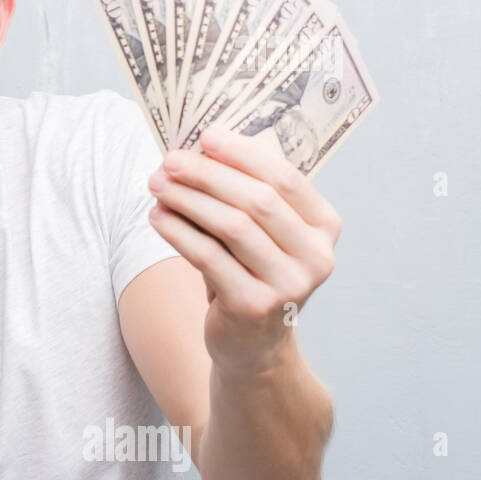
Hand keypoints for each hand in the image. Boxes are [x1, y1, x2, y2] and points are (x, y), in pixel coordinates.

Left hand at [146, 127, 341, 375]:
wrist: (253, 344)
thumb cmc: (250, 273)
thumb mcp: (258, 234)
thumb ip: (242, 195)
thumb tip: (198, 148)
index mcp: (324, 227)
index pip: (285, 178)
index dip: (243, 154)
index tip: (205, 135)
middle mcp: (316, 256)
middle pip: (257, 200)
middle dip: (209, 174)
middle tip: (171, 160)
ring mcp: (289, 284)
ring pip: (232, 227)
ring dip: (188, 199)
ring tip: (156, 184)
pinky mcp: (254, 306)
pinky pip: (208, 258)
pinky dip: (178, 232)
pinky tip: (156, 216)